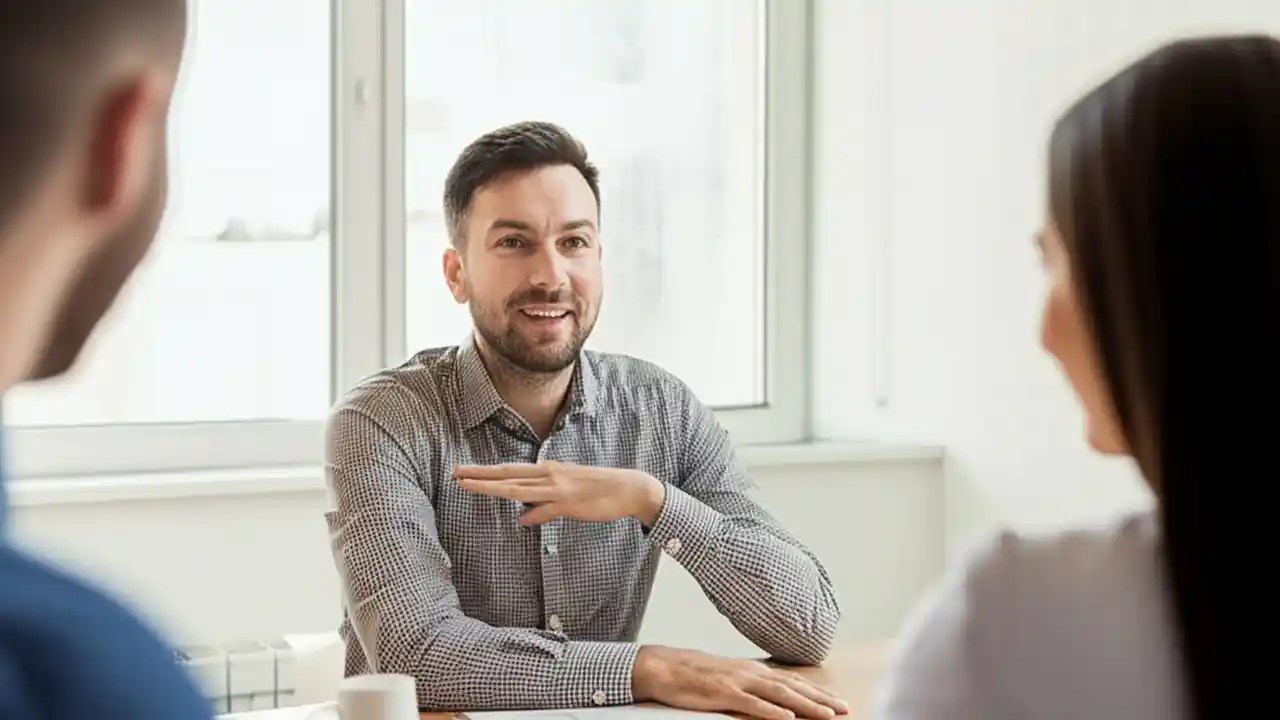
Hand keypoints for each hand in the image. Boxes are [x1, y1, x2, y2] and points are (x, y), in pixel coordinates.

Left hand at [454, 461, 666, 526]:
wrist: (629, 488)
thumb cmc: (598, 490)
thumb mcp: (566, 497)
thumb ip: (543, 506)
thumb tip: (523, 516)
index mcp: (547, 471)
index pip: (509, 471)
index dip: (485, 473)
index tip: (463, 472)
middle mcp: (548, 475)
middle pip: (507, 475)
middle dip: (480, 475)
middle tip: (455, 473)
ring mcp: (558, 488)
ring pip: (519, 488)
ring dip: (492, 486)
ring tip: (469, 485)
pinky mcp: (571, 502)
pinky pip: (548, 509)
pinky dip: (535, 514)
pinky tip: (522, 519)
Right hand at [632, 647, 848, 719]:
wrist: (665, 666)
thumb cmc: (695, 675)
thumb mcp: (730, 679)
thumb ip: (752, 687)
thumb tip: (774, 699)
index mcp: (754, 670)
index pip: (793, 681)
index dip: (818, 691)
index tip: (838, 702)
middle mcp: (752, 672)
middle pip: (794, 687)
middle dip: (821, 699)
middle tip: (845, 709)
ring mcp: (739, 682)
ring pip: (780, 695)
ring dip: (806, 705)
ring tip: (827, 715)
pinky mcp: (724, 693)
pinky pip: (752, 704)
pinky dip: (772, 712)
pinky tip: (787, 719)